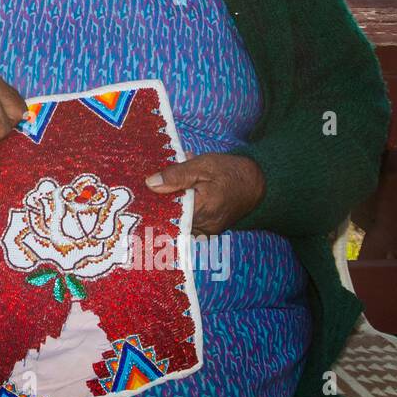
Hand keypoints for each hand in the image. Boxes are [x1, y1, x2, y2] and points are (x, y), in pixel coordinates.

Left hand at [145, 153, 264, 234]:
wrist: (258, 182)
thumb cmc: (230, 172)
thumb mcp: (202, 166)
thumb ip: (176, 175)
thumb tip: (151, 183)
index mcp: (201, 211)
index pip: (167, 216)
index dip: (151, 208)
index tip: (137, 201)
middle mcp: (203, 227)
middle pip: (171, 222)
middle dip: (158, 208)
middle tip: (143, 197)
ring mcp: (207, 230)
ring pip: (179, 223)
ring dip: (169, 210)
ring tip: (157, 197)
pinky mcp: (209, 229)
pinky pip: (188, 223)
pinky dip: (180, 212)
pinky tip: (174, 198)